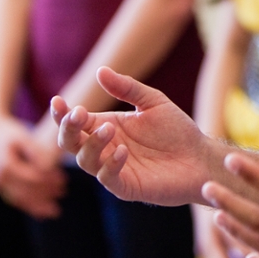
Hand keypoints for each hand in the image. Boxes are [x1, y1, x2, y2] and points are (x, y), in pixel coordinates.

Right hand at [0, 114, 66, 218]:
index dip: (49, 180)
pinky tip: (43, 213)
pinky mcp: (1, 187)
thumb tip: (49, 166)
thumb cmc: (12, 132)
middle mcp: (0, 178)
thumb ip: (37, 152)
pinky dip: (30, 206)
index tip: (63, 179)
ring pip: (21, 200)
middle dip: (46, 193)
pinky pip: (16, 200)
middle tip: (63, 191)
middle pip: (27, 191)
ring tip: (56, 210)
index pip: (32, 178)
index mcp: (6, 165)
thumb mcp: (24, 138)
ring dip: (39, 205)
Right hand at [51, 66, 218, 206]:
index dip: (62, 114)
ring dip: (92, 143)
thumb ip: (127, 88)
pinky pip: (108, 178)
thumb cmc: (177, 129)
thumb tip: (100, 70)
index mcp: (106, 126)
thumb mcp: (153, 102)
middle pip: (70, 143)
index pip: (75, 122)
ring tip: (109, 128)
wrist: (200, 156)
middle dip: (68, 128)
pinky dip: (110, 164)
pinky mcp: (127, 187)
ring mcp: (113, 168)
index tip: (58, 101)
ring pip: (86, 161)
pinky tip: (122, 150)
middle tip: (77, 114)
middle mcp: (105, 148)